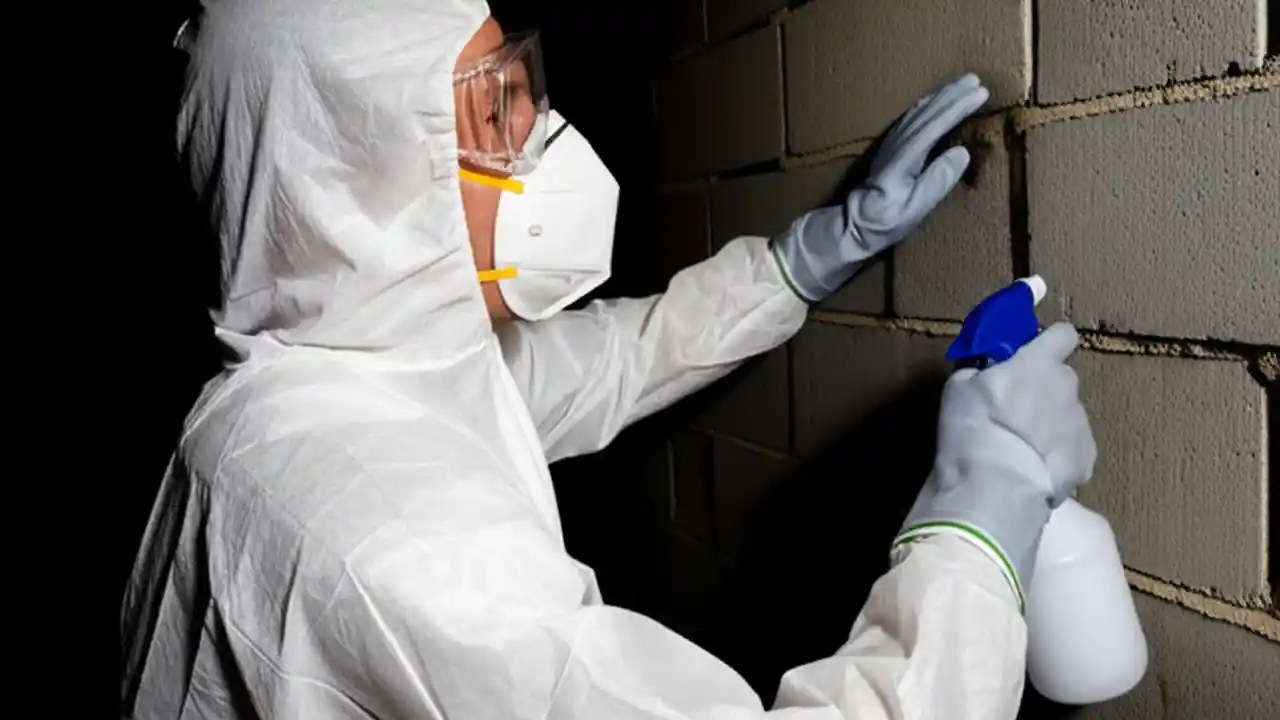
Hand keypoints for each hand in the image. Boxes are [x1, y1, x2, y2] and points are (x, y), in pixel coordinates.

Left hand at [771, 73, 989, 301]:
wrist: (851, 226)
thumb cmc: (883, 224)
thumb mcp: (913, 212)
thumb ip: (936, 182)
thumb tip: (961, 153)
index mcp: (901, 161)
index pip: (933, 127)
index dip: (956, 108)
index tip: (980, 93)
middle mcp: (894, 146)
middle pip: (925, 114)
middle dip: (951, 95)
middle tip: (976, 79)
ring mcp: (889, 145)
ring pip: (918, 113)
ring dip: (940, 96)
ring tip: (962, 83)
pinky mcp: (889, 147)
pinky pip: (911, 118)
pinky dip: (927, 105)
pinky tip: (935, 99)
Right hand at [895, 323, 1097, 602]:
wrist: (994, 487)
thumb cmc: (972, 428)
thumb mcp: (959, 387)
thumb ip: (981, 372)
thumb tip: (989, 373)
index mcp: (1039, 363)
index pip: (1062, 334)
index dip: (1049, 341)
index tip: (1032, 352)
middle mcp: (1068, 388)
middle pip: (1061, 379)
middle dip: (1042, 388)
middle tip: (1012, 409)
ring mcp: (1081, 426)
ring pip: (1066, 416)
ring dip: (1048, 424)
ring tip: (1018, 449)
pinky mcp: (1086, 461)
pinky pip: (1071, 450)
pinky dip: (1055, 456)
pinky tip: (1030, 470)